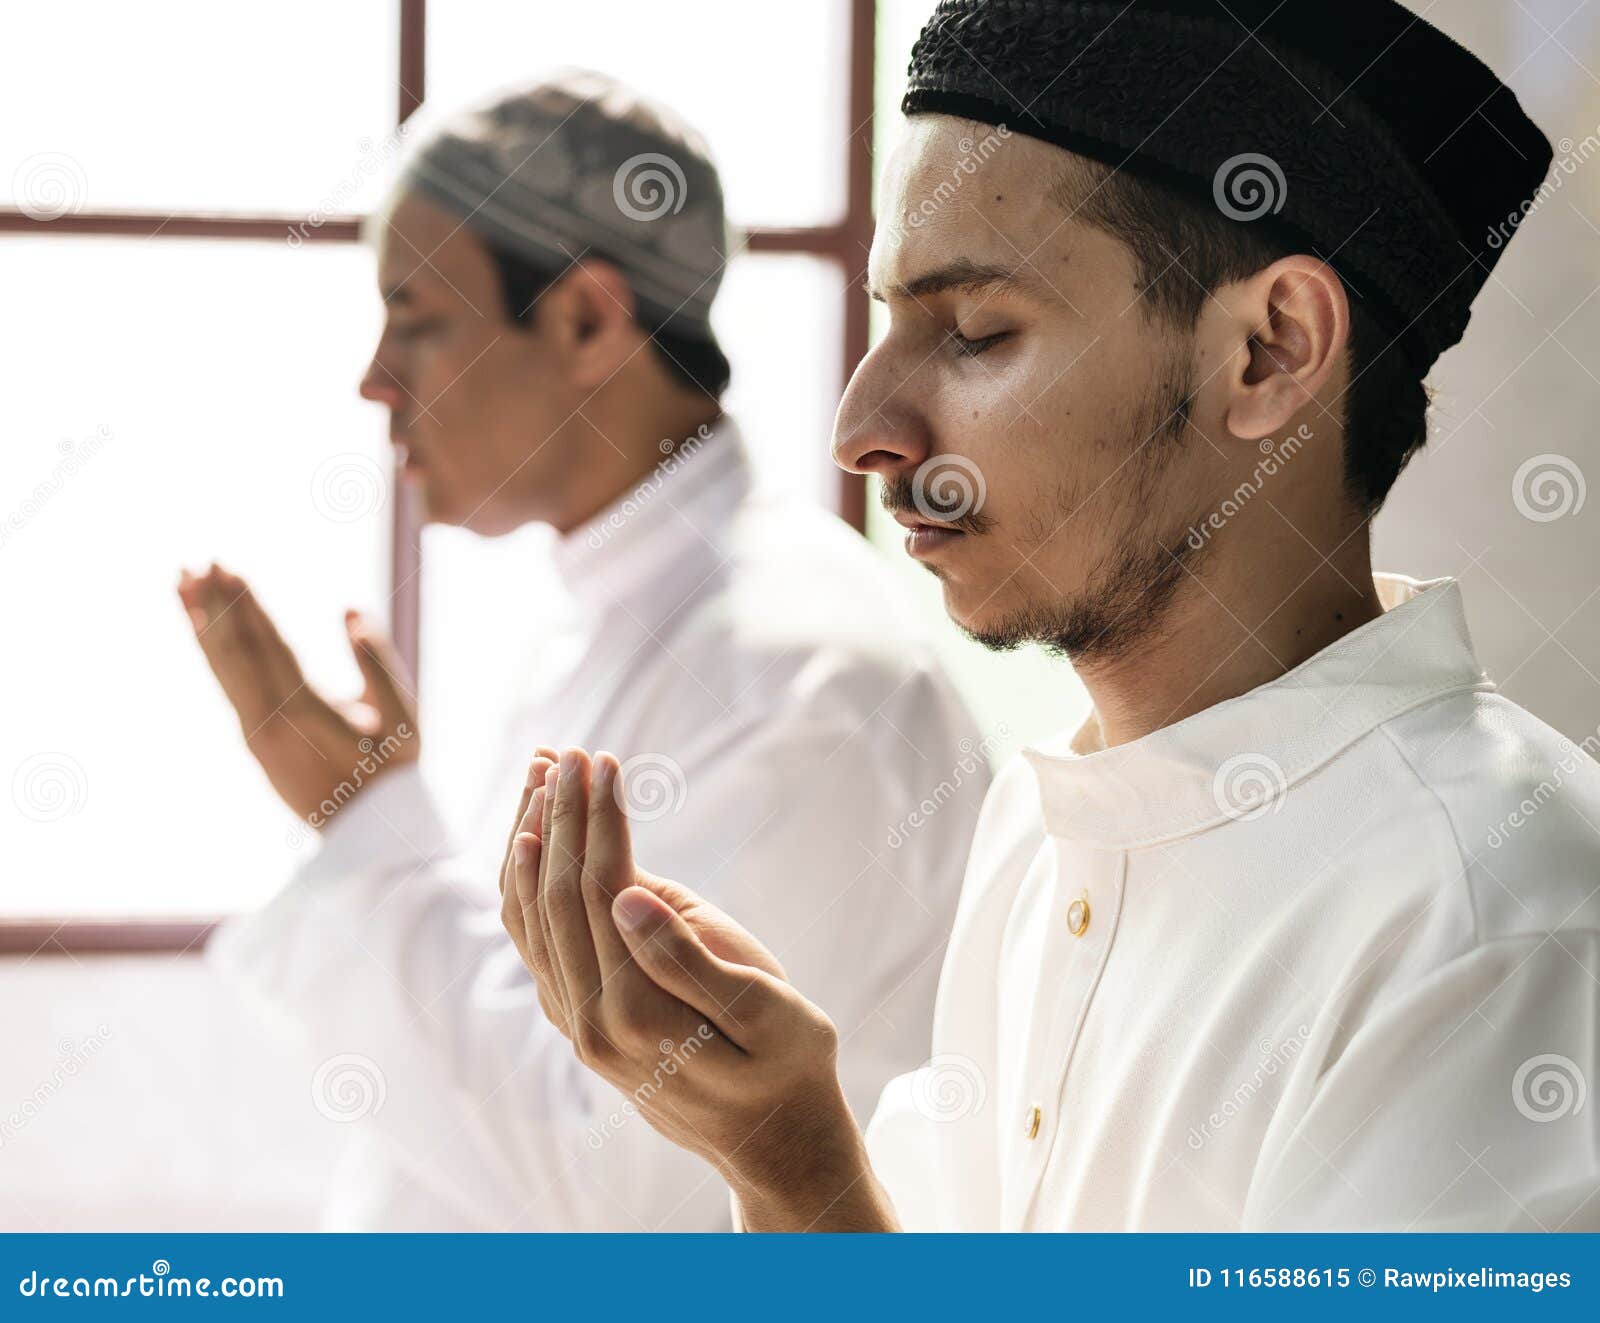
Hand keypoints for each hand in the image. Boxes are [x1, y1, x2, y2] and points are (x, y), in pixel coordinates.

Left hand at [177, 563, 418, 825]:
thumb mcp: (404, 721)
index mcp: (309, 715)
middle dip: (214, 606)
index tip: (227, 568)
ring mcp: (257, 737)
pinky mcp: (254, 743)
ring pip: (222, 671)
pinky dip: (212, 653)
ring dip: (200, 626)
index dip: (246, 607)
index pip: (269, 647)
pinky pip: (227, 687)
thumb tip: (349, 611)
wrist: (370, 837)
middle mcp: (271, 725)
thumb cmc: (394, 773)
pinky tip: (201, 629)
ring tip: (182, 585)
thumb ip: (378, 663)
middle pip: (234, 654)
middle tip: (194, 563)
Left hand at [498, 747, 899, 1231]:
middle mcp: (588, 1022)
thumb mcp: (764, 1011)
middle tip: (564, 748)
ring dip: (533, 838)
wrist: (772, 1140)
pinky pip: (533, 938)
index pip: (598, 889)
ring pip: (529, 915)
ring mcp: (574, 1025)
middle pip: (554, 894)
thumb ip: (688, 955)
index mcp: (635, 1012)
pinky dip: (528, 879)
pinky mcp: (576, 1019)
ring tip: (539, 774)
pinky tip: (534, 838)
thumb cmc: (787, 1064)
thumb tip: (623, 893)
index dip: (598, 818)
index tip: (602, 758)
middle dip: (560, 813)